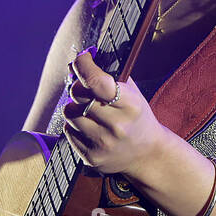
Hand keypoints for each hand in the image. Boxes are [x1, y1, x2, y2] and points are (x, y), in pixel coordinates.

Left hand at [61, 47, 170, 183]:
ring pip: (70, 113)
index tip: (81, 59)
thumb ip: (109, 76)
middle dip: (78, 87)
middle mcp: (116, 125)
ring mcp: (102, 143)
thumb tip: (77, 61)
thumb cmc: (137, 117)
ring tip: (88, 110)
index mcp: (130, 105)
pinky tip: (89, 127)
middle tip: (86, 88)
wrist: (147, 155)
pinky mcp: (90, 157)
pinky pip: (68, 131)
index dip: (83, 66)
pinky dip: (74, 125)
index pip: (97, 82)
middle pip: (78, 95)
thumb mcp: (133, 93)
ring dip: (74, 107)